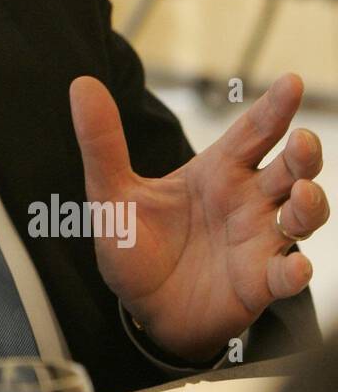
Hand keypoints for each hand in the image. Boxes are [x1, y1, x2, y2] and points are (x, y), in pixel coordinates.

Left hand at [70, 72, 329, 361]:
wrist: (140, 309)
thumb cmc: (135, 246)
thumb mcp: (111, 193)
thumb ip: (102, 142)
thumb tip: (82, 83)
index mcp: (217, 171)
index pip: (252, 132)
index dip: (274, 107)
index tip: (290, 82)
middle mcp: (247, 200)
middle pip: (288, 169)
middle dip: (302, 154)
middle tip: (303, 141)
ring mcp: (258, 241)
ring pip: (301, 215)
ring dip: (309, 204)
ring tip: (301, 195)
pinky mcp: (259, 283)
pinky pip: (285, 275)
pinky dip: (294, 271)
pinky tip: (294, 267)